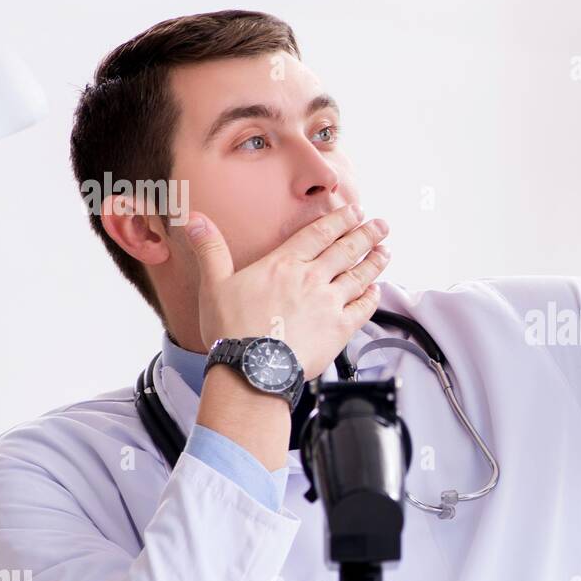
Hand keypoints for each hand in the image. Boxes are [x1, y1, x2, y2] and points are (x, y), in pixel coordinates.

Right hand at [182, 202, 389, 380]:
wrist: (254, 369)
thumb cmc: (232, 331)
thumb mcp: (214, 285)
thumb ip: (210, 250)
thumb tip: (194, 220)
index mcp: (284, 265)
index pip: (319, 234)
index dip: (339, 220)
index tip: (355, 211)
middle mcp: (312, 280)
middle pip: (346, 250)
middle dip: (367, 234)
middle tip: (382, 225)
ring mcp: (329, 304)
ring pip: (359, 276)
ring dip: (375, 261)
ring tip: (386, 252)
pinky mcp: (340, 329)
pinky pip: (363, 308)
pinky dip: (372, 297)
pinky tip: (376, 290)